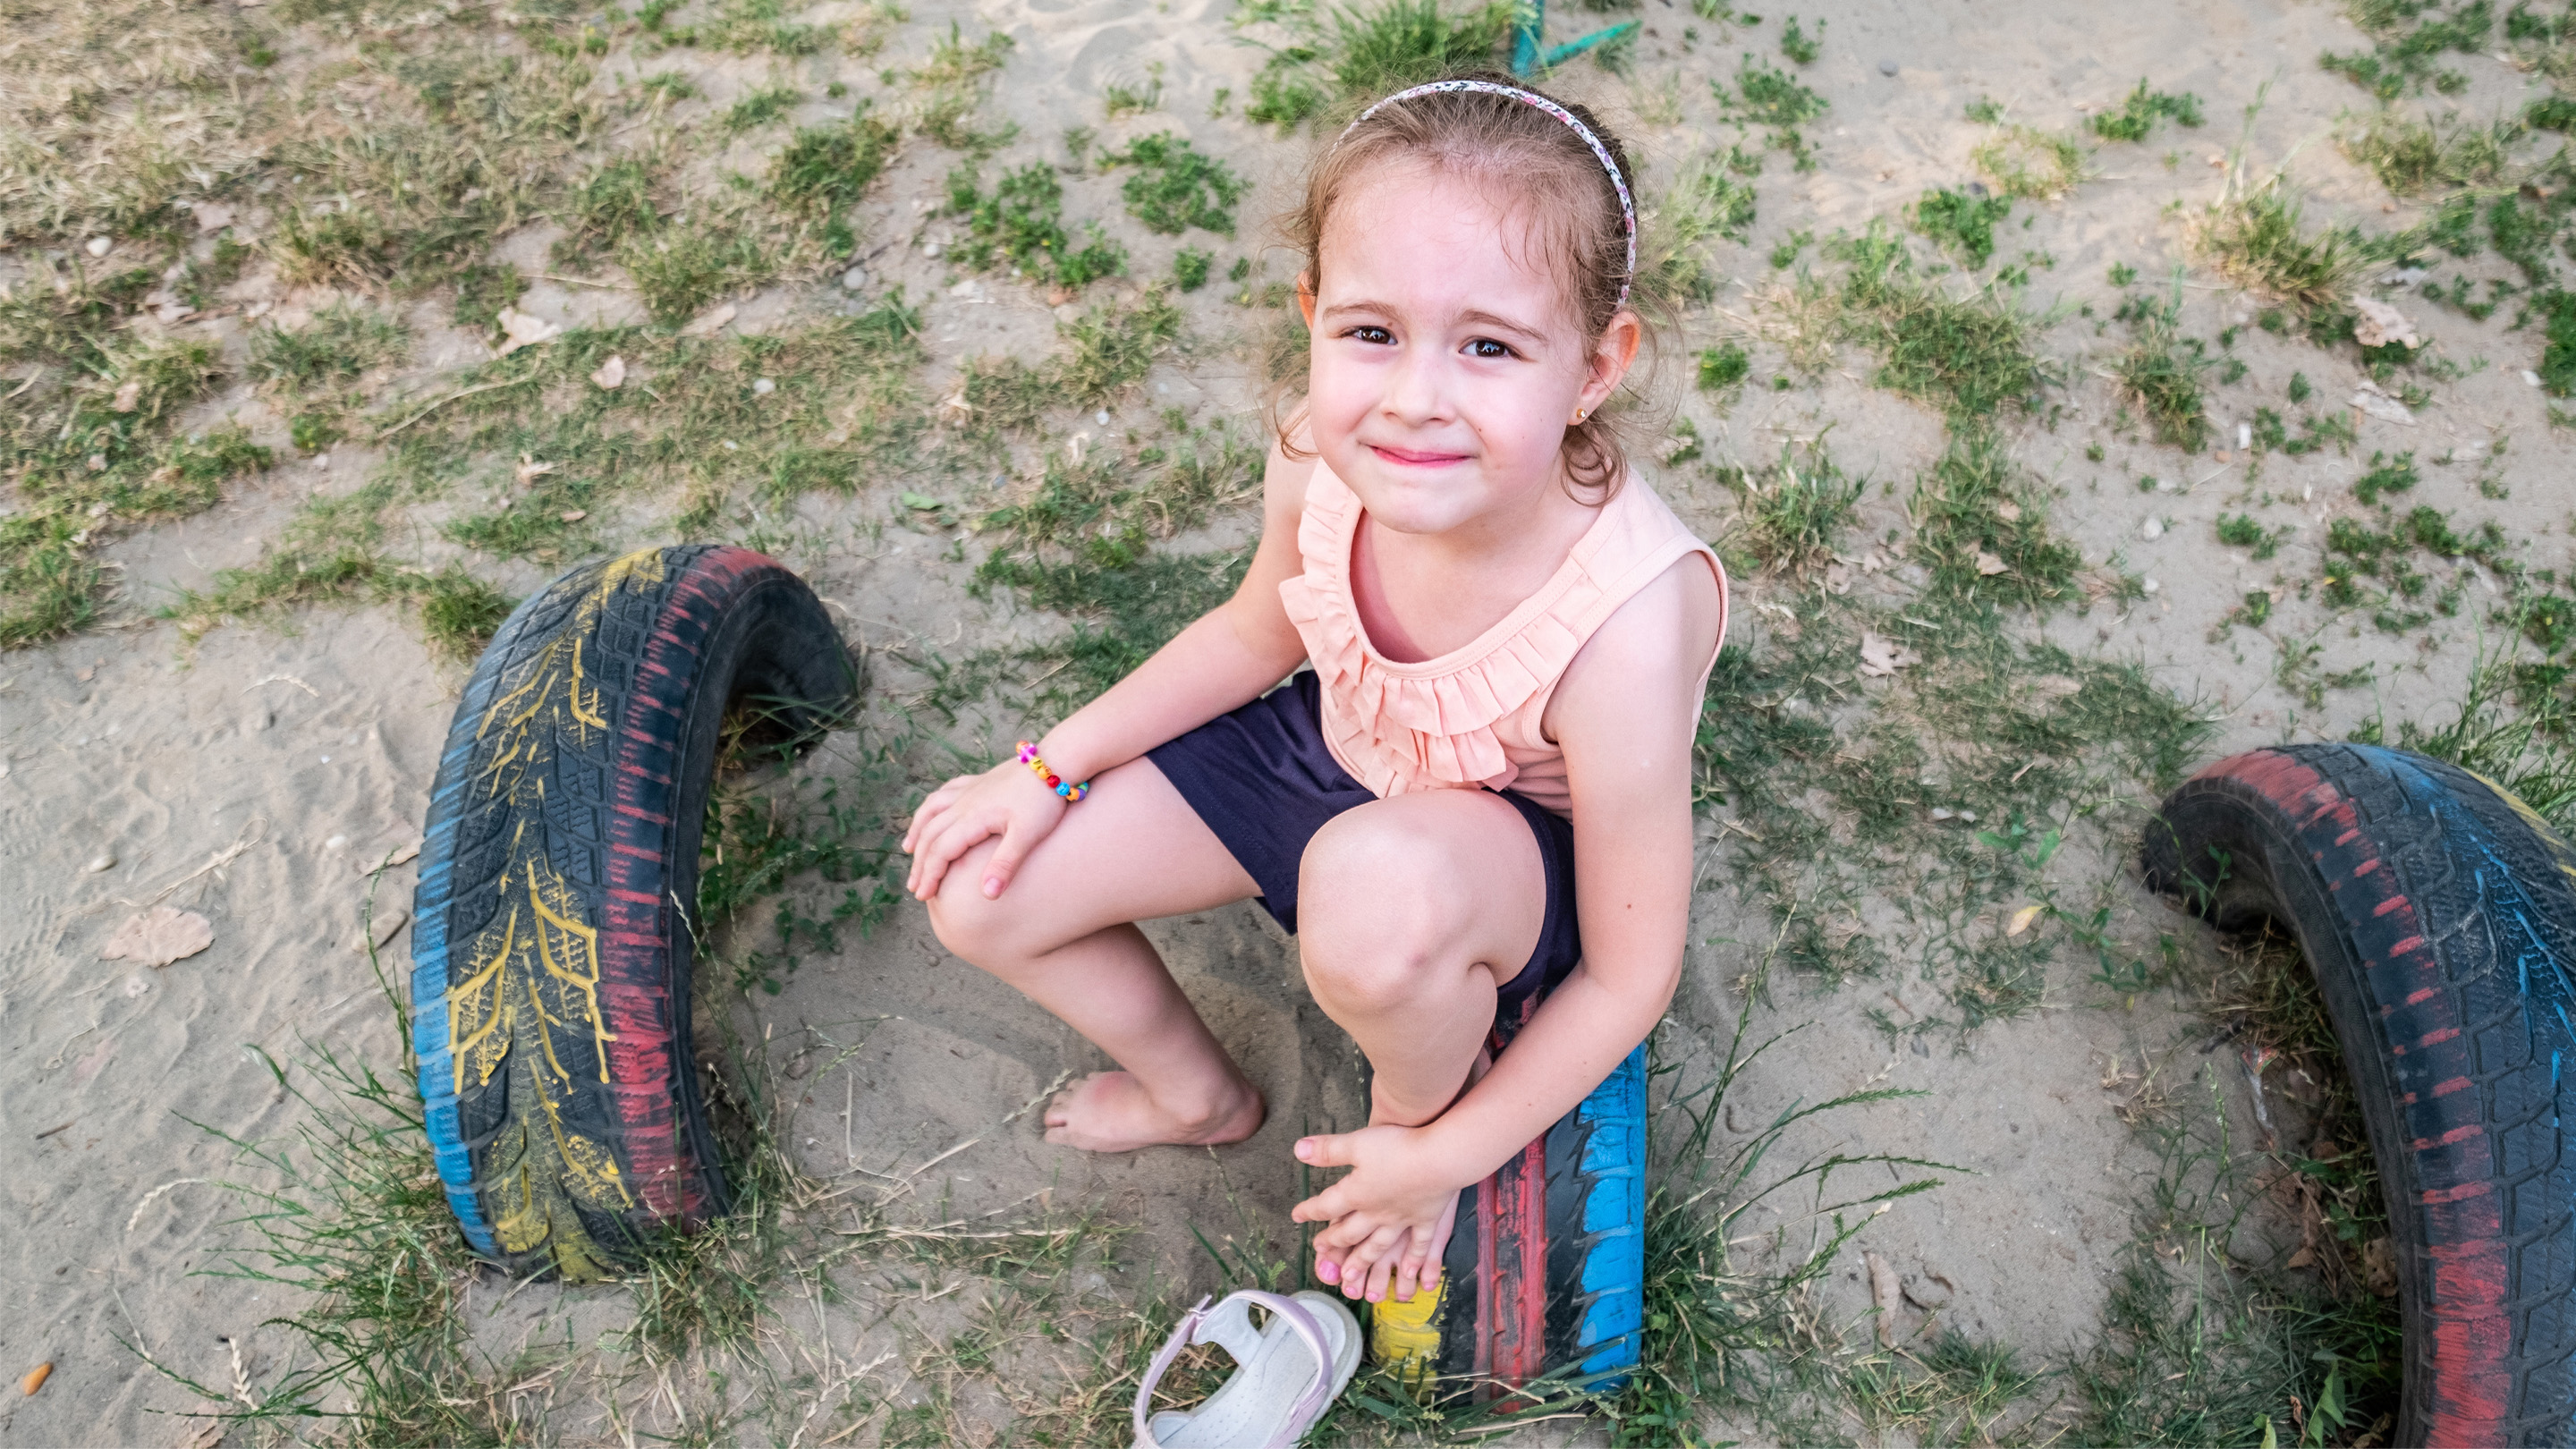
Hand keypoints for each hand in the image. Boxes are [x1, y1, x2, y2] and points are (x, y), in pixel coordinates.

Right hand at [901, 758, 1064, 900]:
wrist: (1056, 762)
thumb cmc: (1044, 800)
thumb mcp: (1028, 836)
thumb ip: (1005, 865)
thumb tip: (987, 896)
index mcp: (973, 817)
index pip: (941, 851)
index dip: (930, 875)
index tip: (923, 895)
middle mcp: (964, 802)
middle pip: (931, 834)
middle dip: (920, 863)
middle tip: (914, 887)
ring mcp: (970, 790)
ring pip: (932, 811)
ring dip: (918, 832)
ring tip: (909, 850)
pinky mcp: (979, 782)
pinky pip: (944, 793)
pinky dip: (931, 807)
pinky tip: (931, 813)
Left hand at [1290, 1125, 1467, 1303]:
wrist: (1439, 1158)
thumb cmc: (1397, 1148)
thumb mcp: (1356, 1143)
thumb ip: (1327, 1149)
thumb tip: (1298, 1150)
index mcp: (1357, 1193)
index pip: (1327, 1205)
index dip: (1310, 1211)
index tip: (1297, 1216)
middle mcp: (1376, 1213)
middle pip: (1350, 1231)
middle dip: (1334, 1241)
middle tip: (1321, 1250)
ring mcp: (1402, 1220)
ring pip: (1377, 1245)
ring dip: (1362, 1260)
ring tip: (1351, 1277)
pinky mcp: (1426, 1220)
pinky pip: (1417, 1246)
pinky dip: (1412, 1262)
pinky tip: (1408, 1275)